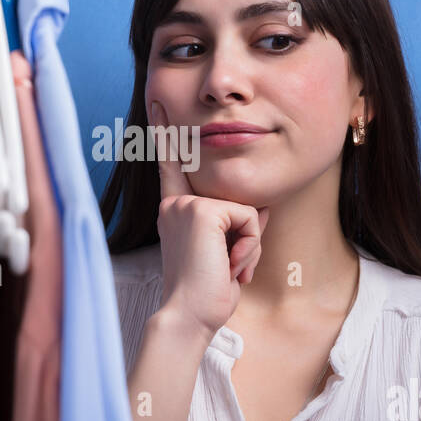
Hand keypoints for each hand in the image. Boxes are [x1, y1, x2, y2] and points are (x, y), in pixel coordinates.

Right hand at [151, 100, 269, 338]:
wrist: (189, 315)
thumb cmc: (205, 292)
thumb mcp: (222, 252)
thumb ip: (235, 224)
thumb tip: (262, 206)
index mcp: (174, 210)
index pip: (172, 167)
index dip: (166, 136)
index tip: (159, 106)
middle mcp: (176, 202)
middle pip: (236, 200)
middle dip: (247, 236)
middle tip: (229, 268)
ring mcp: (186, 204)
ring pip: (246, 210)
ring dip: (249, 245)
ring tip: (228, 268)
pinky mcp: (203, 211)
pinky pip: (249, 218)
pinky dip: (250, 246)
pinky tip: (230, 265)